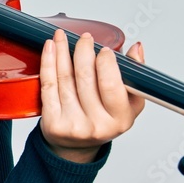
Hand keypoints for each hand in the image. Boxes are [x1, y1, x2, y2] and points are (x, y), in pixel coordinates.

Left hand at [38, 30, 144, 162]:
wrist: (77, 145)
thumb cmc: (104, 120)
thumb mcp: (128, 103)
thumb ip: (134, 74)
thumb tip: (136, 48)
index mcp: (120, 119)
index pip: (111, 85)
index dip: (105, 63)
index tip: (104, 49)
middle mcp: (97, 125)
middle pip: (85, 78)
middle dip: (83, 51)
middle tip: (84, 38)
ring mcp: (73, 126)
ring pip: (64, 78)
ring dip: (61, 51)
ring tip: (62, 37)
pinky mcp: (52, 123)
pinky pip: (48, 85)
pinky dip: (48, 63)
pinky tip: (50, 49)